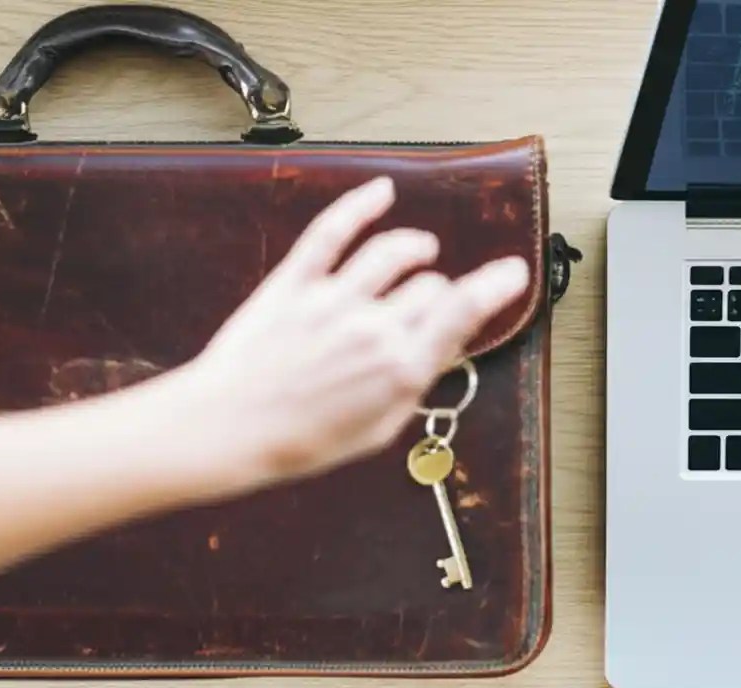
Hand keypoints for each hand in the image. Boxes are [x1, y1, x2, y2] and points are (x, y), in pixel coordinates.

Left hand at [173, 176, 528, 496]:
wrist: (226, 430)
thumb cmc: (298, 441)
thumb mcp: (376, 431)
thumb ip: (413, 388)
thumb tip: (437, 353)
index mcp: (399, 370)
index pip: (462, 312)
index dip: (495, 287)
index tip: (513, 273)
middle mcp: (373, 328)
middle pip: (429, 288)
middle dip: (440, 294)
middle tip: (438, 303)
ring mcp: (333, 301)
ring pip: (393, 253)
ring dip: (416, 247)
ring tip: (422, 249)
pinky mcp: (294, 284)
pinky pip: (332, 234)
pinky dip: (360, 206)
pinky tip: (380, 193)